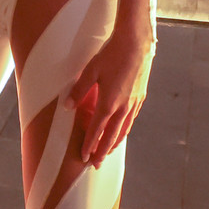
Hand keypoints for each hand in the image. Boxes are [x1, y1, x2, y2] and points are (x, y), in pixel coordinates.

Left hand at [65, 27, 154, 166]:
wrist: (136, 44)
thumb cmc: (111, 54)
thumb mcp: (90, 71)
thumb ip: (79, 90)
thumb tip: (67, 107)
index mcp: (108, 102)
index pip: (97, 130)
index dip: (90, 145)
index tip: (84, 157)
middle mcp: (123, 107)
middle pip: (112, 135)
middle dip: (102, 151)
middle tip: (95, 164)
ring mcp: (134, 103)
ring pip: (124, 129)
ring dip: (114, 143)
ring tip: (108, 152)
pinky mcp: (140, 97)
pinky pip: (131, 119)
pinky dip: (125, 129)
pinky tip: (122, 131)